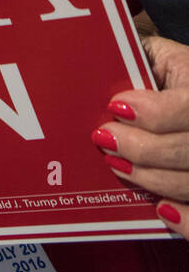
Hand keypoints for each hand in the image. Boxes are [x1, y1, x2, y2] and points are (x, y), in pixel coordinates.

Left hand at [92, 35, 188, 240]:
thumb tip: (92, 51)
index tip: (115, 107)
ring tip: (120, 166)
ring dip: (152, 179)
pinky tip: (160, 210)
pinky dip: (185, 219)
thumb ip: (134, 56)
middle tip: (106, 141)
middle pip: (186, 149)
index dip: (151, 113)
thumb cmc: (177, 74)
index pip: (186, 108)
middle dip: (142, 149)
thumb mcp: (161, 54)